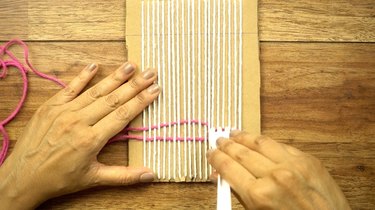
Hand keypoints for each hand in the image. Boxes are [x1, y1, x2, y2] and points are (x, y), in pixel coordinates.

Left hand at [0, 62, 159, 208]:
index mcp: (92, 140)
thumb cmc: (60, 179)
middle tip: (151, 72)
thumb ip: (124, 176)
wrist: (23, 178)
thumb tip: (151, 174)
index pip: (123, 115)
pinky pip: (70, 88)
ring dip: (115, 77)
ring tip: (131, 66)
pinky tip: (95, 66)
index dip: (141, 101)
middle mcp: (79, 122)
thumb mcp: (94, 179)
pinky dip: (82, 77)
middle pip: (113, 99)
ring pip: (95, 91)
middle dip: (135, 85)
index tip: (156, 89)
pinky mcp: (51, 107)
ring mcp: (64, 112)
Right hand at [207, 131, 350, 209]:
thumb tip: (223, 176)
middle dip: (227, 145)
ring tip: (234, 133)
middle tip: (219, 140)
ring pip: (261, 142)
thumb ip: (239, 193)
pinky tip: (259, 140)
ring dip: (244, 136)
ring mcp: (293, 164)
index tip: (211, 153)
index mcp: (259, 194)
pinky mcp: (308, 159)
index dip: (216, 158)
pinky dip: (266, 142)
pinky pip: (281, 145)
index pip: (228, 168)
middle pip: (241, 152)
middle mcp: (275, 175)